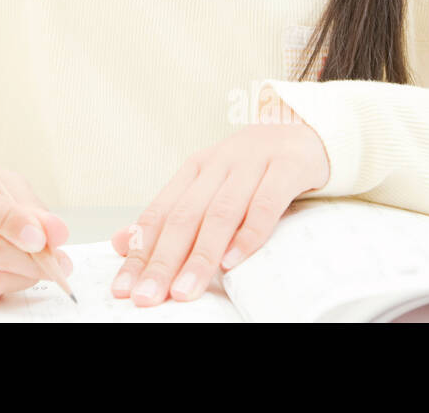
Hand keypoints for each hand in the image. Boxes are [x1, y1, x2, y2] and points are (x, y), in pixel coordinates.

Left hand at [110, 95, 329, 305]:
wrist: (307, 131)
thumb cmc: (253, 170)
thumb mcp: (210, 186)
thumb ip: (170, 215)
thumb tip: (122, 243)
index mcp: (194, 169)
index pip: (160, 213)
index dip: (139, 251)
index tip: (123, 287)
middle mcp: (218, 164)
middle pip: (184, 216)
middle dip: (162, 260)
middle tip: (147, 297)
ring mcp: (252, 163)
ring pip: (220, 213)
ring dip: (200, 255)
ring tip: (184, 290)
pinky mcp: (287, 167)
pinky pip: (266, 203)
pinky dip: (248, 234)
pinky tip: (232, 261)